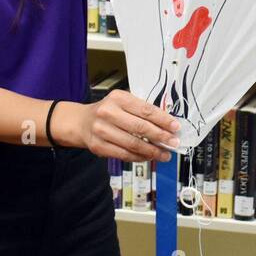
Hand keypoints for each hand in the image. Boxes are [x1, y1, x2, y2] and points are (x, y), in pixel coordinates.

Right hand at [58, 90, 180, 161]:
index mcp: (118, 98)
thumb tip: (167, 124)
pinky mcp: (98, 147)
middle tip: (174, 142)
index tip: (175, 127)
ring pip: (133, 144)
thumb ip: (142, 110)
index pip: (146, 110)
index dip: (163, 120)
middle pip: (140, 127)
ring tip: (164, 154)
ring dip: (152, 151)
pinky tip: (149, 157)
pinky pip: (124, 154)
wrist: (80, 122)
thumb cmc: (108, 111)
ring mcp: (102, 130)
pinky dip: (139, 157)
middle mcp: (108, 113)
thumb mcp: (123, 102)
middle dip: (161, 137)